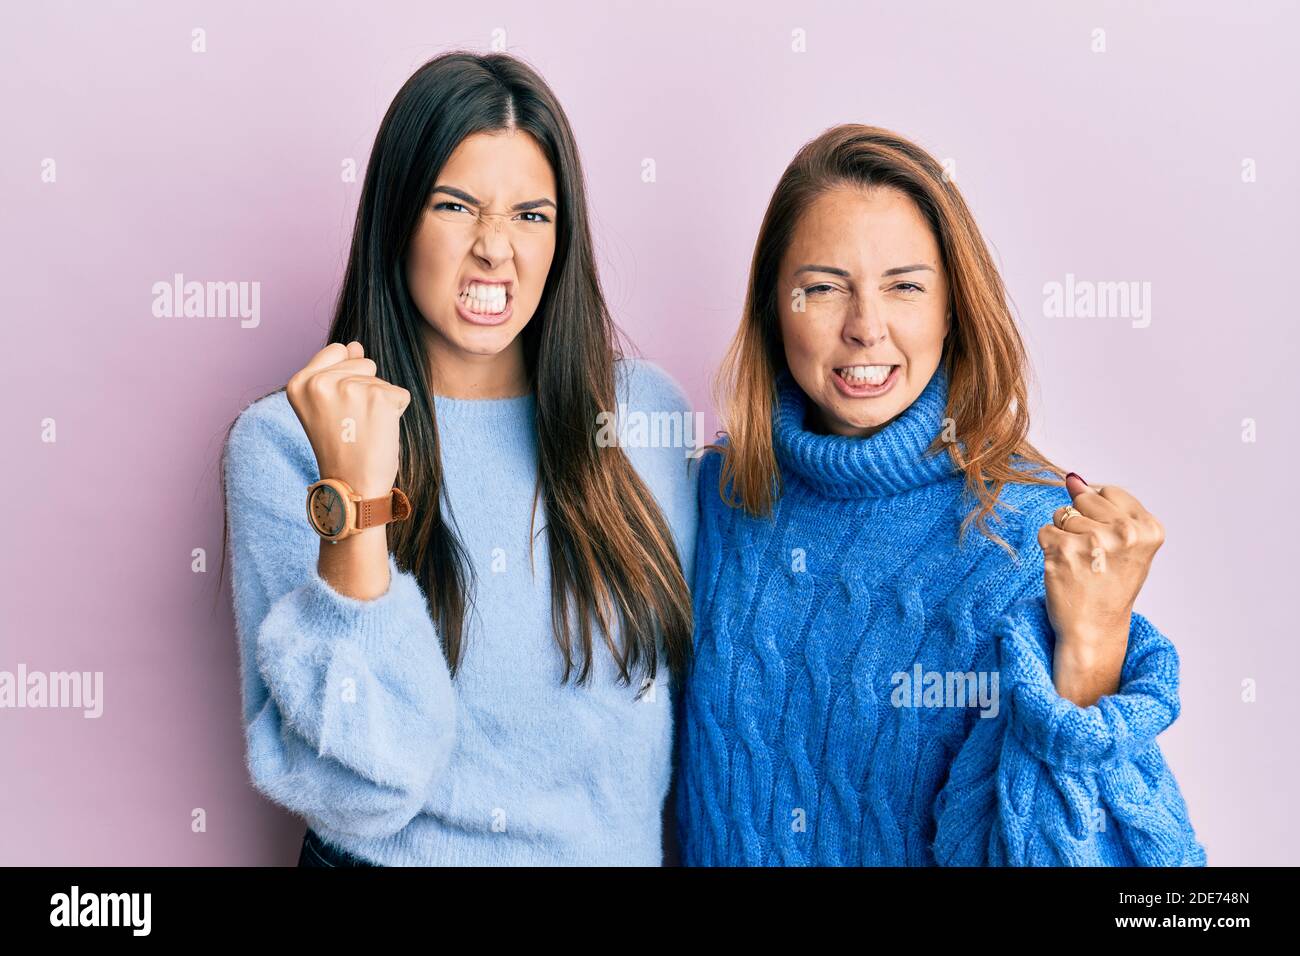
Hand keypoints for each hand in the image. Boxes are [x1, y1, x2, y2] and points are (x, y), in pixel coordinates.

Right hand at [286, 340, 410, 499]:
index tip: (337, 411)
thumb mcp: (326, 405)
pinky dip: (396, 412)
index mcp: (299, 382)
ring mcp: (350, 388)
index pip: (337, 351)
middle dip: (364, 390)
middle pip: (363, 362)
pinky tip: (379, 432)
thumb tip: (355, 345)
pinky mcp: (380, 398)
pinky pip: (399, 393)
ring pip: (381, 379)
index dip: (345, 380)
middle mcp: (321, 382)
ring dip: (379, 402)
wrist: (353, 486)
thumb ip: (337, 371)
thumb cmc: (341, 447)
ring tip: (364, 429)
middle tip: (351, 425)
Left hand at [1037, 472, 1165, 705]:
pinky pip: (1045, 530)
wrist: (1095, 629)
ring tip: (1080, 563)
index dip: (1100, 514)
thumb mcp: (1125, 545)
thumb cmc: (1110, 585)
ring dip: (1063, 535)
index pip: (1109, 491)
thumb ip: (1104, 506)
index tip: (1107, 542)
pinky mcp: (1062, 549)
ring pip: (1061, 513)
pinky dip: (1048, 548)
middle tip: (1093, 556)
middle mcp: (1125, 533)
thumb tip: (1072, 477)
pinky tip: (1064, 568)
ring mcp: (1093, 541)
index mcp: (1148, 529)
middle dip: (1080, 520)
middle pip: (1084, 498)